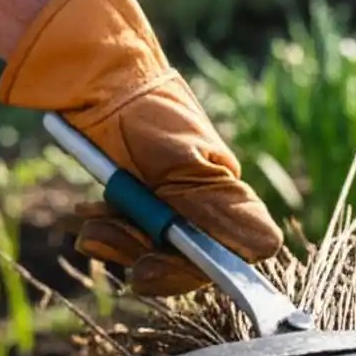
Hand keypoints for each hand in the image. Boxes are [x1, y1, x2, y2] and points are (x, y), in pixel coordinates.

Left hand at [0, 0, 282, 295]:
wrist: (101, 88)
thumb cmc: (148, 113)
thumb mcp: (183, 157)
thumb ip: (217, 201)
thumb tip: (264, 247)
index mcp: (231, 197)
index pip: (243, 254)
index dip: (205, 266)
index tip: (157, 258)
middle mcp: (209, 212)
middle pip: (190, 266)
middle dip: (144, 256)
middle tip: (102, 233)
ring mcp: (177, 215)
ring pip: (156, 259)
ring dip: (118, 243)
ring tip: (92, 218)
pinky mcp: (146, 215)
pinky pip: (131, 245)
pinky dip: (108, 233)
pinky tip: (91, 215)